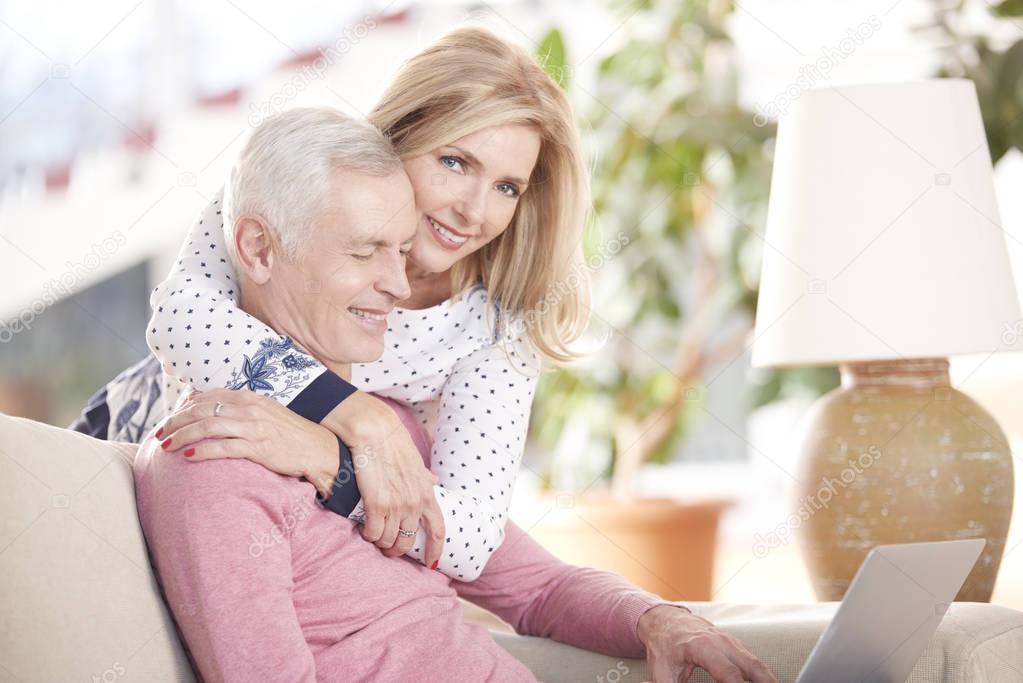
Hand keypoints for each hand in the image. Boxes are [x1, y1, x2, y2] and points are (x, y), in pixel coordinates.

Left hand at [156, 388, 338, 488]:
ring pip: (207, 426)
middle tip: (158, 434)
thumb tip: (211, 411)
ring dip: (181, 436)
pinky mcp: (258, 448)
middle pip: (201, 410)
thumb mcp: (265, 413)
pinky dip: (202, 451)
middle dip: (175, 422)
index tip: (169, 420)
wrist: (318, 449)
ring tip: (165, 446)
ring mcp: (254, 427)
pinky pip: (223, 447)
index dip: (183, 407)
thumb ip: (240, 409)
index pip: (207, 396)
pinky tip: (187, 456)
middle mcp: (250, 408)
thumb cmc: (290, 434)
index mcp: (250, 397)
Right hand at [322, 391, 445, 567]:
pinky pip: (372, 533)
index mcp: (426, 494)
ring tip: (372, 536)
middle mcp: (414, 503)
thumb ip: (425, 477)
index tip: (432, 563)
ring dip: (379, 542)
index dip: (436, 550)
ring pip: (388, 541)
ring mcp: (396, 505)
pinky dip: (367, 535)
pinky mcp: (376, 504)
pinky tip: (363, 529)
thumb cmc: (394, 445)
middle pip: (408, 542)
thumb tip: (435, 480)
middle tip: (387, 548)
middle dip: (397, 549)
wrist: (376, 432)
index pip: (437, 530)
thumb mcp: (416, 463)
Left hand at [638, 605, 777, 682]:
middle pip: (752, 666)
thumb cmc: (663, 646)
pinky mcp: (736, 647)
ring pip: (757, 664)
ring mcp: (731, 642)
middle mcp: (722, 642)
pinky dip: (764, 676)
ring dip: (768, 680)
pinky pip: (755, 662)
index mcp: (703, 647)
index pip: (728, 672)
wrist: (665, 621)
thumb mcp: (661, 673)